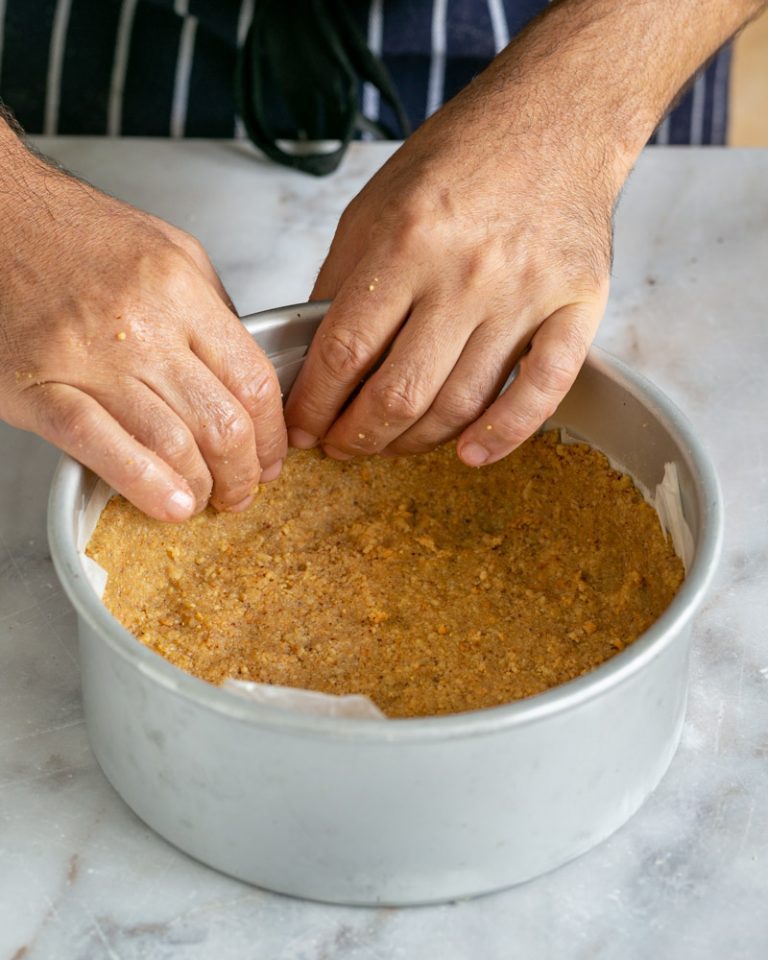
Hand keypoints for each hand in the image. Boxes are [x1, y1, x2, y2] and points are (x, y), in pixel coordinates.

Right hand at [0, 142, 284, 520]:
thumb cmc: (79, 236)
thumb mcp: (170, 252)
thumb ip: (212, 311)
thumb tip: (243, 374)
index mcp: (179, 290)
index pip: (252, 381)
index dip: (272, 434)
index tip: (272, 456)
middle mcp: (141, 324)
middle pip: (220, 421)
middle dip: (243, 472)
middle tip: (242, 491)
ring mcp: (89, 358)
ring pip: (170, 443)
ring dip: (200, 487)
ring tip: (204, 501)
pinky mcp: (40, 386)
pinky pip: (101, 445)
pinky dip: (144, 484)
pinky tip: (169, 506)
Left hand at [285, 86, 611, 466]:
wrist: (556, 119)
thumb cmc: (460, 159)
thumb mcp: (375, 205)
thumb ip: (341, 282)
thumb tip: (314, 360)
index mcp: (406, 241)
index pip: (345, 351)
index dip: (315, 404)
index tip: (301, 427)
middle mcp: (466, 272)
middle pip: (400, 392)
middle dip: (357, 436)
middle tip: (339, 446)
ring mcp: (526, 294)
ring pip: (461, 403)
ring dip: (414, 442)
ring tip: (389, 445)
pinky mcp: (577, 307)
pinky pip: (541, 391)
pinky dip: (504, 434)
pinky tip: (471, 454)